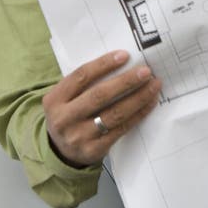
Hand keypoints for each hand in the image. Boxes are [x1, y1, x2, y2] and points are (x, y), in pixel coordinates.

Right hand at [42, 49, 161, 167]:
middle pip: (99, 95)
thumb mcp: (64, 98)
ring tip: (153, 86)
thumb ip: (82, 83)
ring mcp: (79, 136)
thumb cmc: (68, 114)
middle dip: (125, 81)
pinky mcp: (94, 150)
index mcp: (54, 99)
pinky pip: (121, 129)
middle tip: (145, 71)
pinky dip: (138, 114)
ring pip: (114, 114)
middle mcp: (64, 118)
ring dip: (137, 98)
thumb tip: (119, 61)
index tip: (124, 55)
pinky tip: (149, 103)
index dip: (103, 64)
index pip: (81, 76)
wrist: (59, 152)